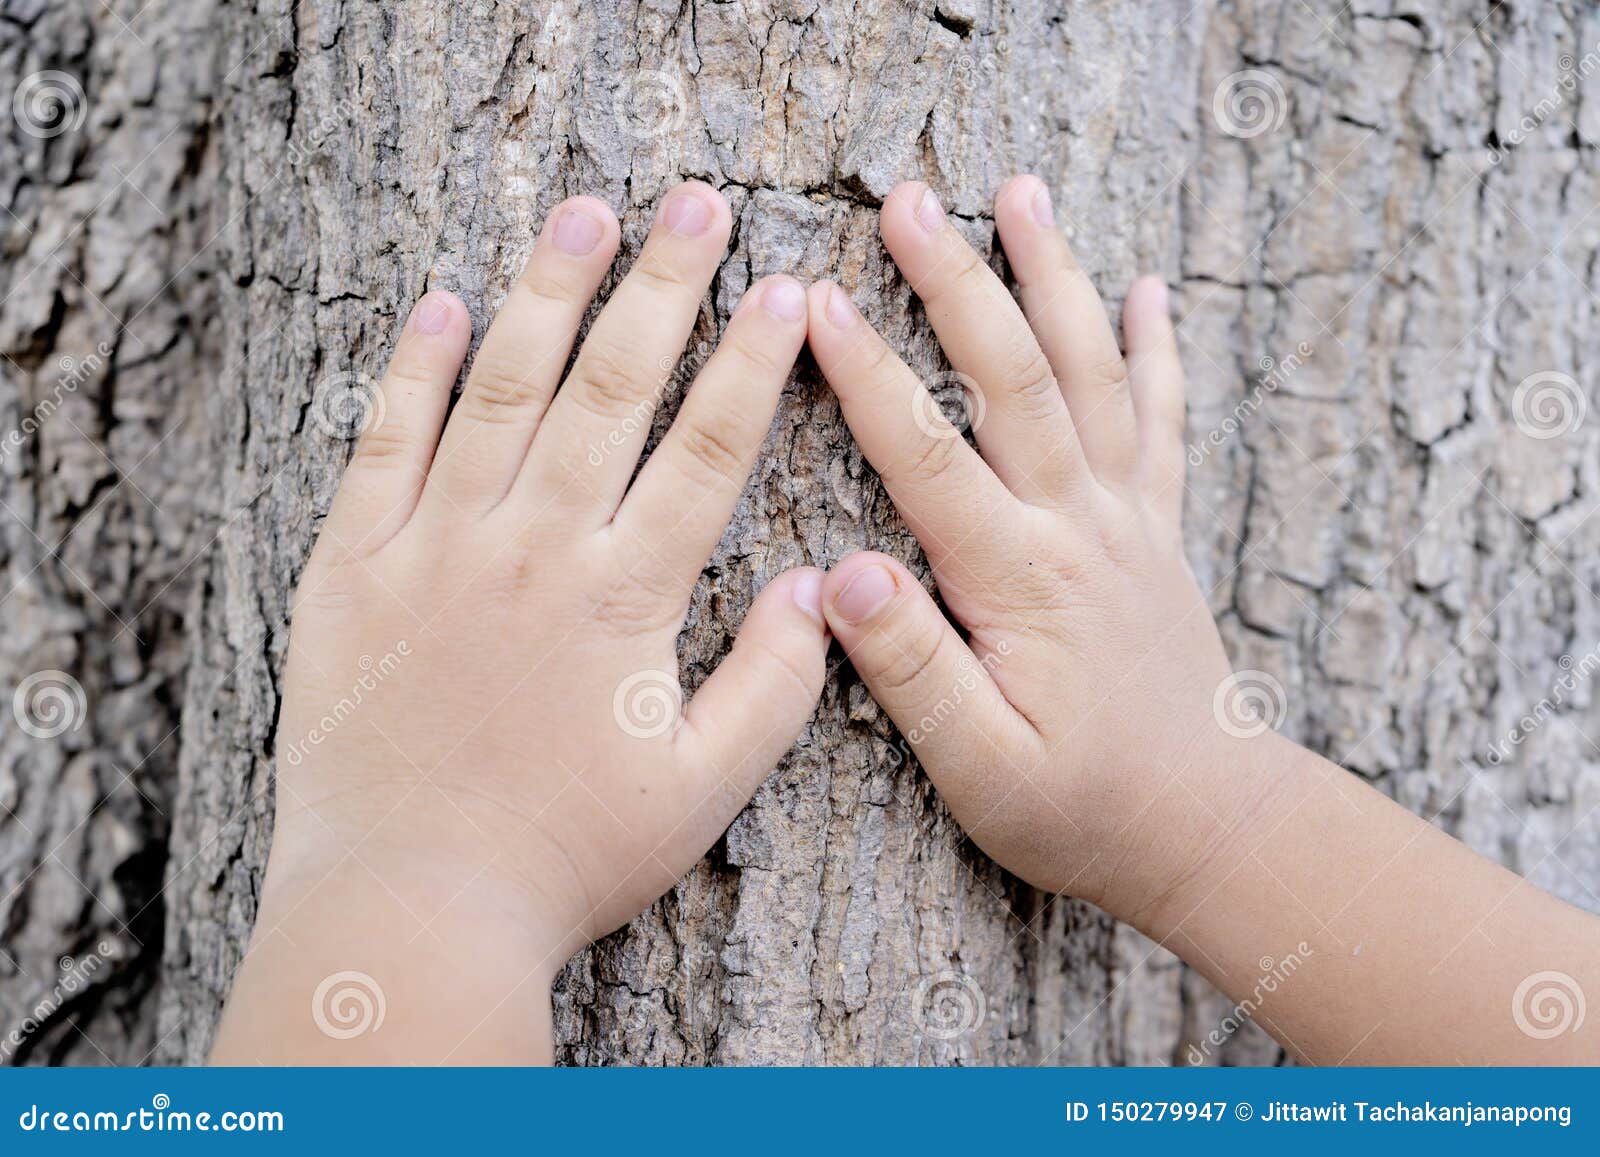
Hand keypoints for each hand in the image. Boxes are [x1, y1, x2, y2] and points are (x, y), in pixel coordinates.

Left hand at [213, 182, 827, 1062]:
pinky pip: (382, 444)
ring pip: (499, 390)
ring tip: (583, 214)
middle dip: (663, 286)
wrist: (408, 905)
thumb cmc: (566, 858)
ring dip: (546, 294)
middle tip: (696, 204)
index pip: (706, 449)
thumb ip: (774, 685)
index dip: (752, 363)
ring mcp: (434, 549)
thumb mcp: (704, 792)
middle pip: (611, 389)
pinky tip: (438, 303)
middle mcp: (533, 550)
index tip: (785, 291)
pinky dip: (411, 369)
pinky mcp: (350, 567)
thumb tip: (814, 585)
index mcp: (623, 598)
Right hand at [805, 176, 1246, 924]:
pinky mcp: (1157, 531)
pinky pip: (1162, 419)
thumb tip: (845, 574)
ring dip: (1054, 276)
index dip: (866, 375)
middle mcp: (1080, 528)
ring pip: (1092, 372)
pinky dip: (1156, 348)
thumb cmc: (1083, 809)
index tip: (812, 299)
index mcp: (1020, 582)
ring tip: (1020, 191)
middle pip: (1016, 378)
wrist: (1212, 827)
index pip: (928, 456)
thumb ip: (913, 671)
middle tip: (906, 199)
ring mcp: (1128, 521)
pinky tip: (1147, 288)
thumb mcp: (981, 770)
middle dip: (957, 281)